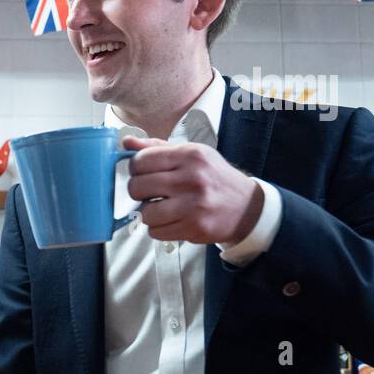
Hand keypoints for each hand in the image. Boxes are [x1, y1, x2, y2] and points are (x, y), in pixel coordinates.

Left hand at [122, 135, 262, 244]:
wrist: (247, 207)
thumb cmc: (213, 178)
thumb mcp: (191, 154)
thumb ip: (157, 148)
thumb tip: (126, 142)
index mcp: (189, 154)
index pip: (140, 161)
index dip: (136, 169)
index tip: (144, 174)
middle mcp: (191, 178)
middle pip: (136, 187)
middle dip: (139, 192)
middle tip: (151, 193)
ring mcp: (193, 205)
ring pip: (144, 212)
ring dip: (149, 213)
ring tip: (163, 208)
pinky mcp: (194, 227)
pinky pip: (156, 231)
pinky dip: (158, 228)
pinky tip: (172, 220)